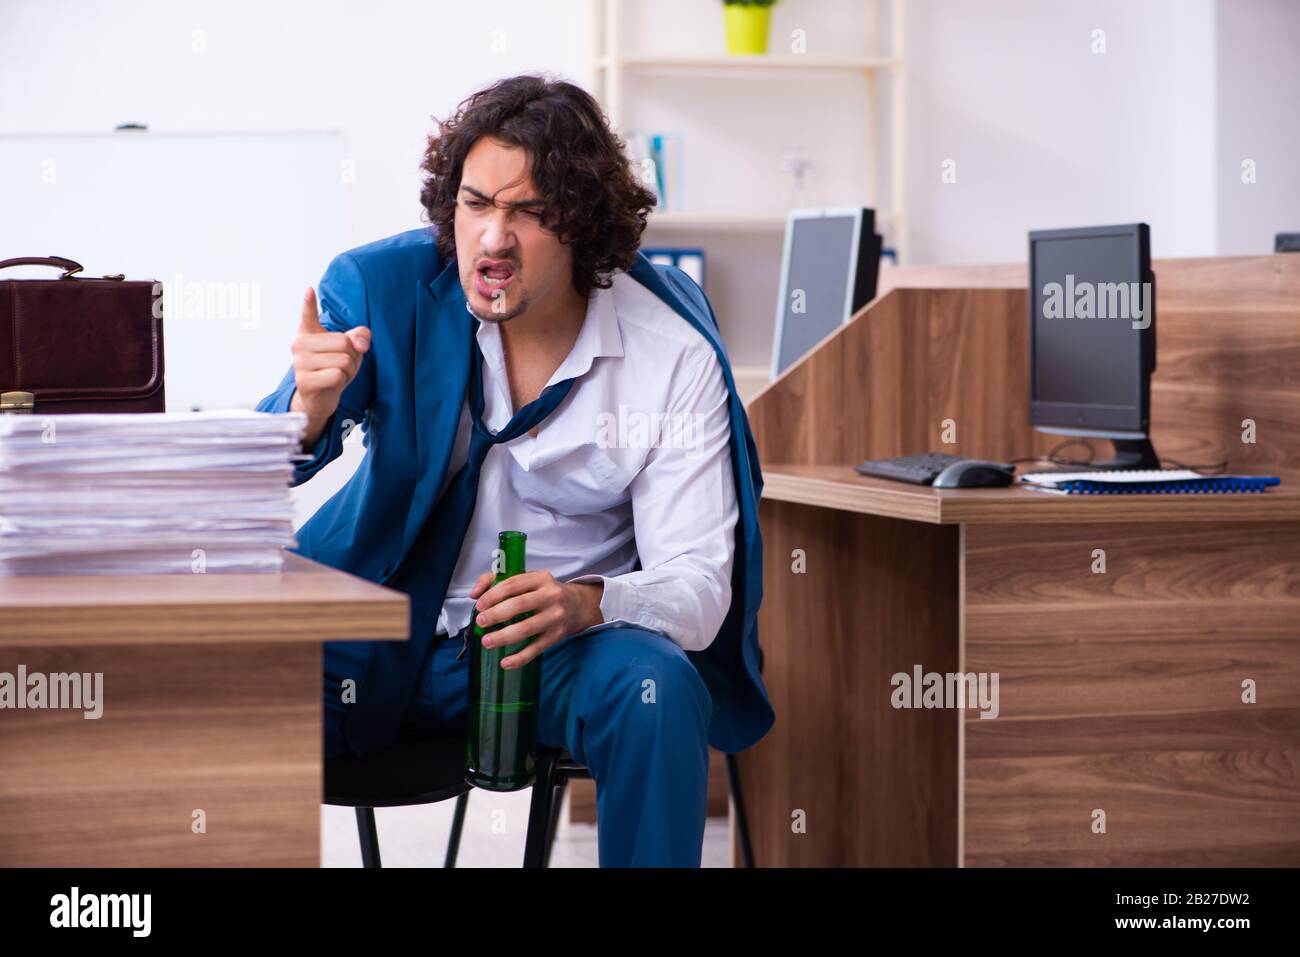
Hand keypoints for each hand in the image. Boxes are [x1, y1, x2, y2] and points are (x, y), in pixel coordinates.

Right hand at [290, 286, 370, 425]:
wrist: (320, 397)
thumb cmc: (334, 367)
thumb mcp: (350, 348)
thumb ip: (361, 336)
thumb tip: (359, 343)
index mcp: (307, 332)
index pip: (308, 314)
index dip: (309, 302)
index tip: (309, 290)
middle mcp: (299, 344)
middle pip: (344, 343)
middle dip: (351, 357)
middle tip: (339, 364)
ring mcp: (299, 363)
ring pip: (343, 360)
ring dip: (347, 370)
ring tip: (335, 374)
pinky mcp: (304, 381)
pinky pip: (337, 375)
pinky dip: (342, 380)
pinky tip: (331, 383)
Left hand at [469, 571, 603, 669]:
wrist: (577, 605)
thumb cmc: (543, 592)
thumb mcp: (526, 579)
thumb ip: (496, 580)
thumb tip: (474, 593)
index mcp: (540, 578)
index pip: (513, 584)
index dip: (493, 595)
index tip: (479, 606)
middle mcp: (551, 596)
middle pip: (519, 605)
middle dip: (496, 615)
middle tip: (480, 622)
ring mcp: (555, 617)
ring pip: (527, 628)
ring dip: (504, 637)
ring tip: (487, 641)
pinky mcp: (557, 636)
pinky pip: (536, 649)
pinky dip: (520, 658)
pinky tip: (505, 662)